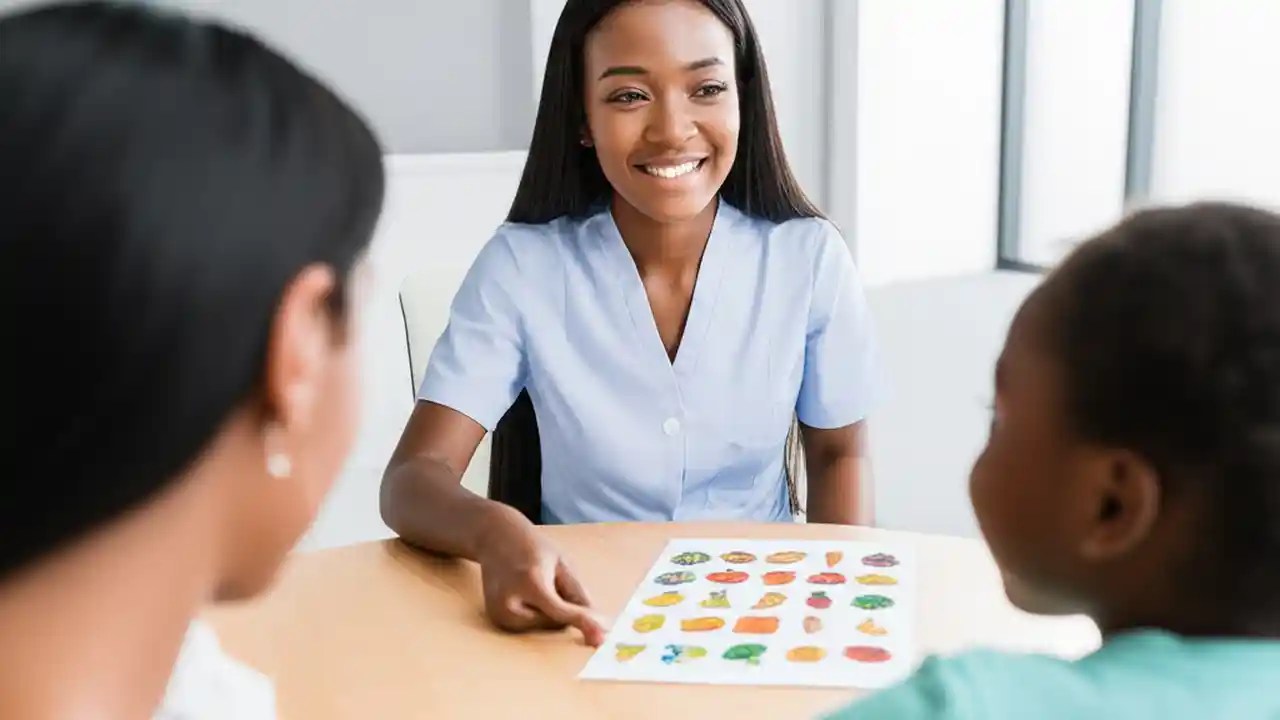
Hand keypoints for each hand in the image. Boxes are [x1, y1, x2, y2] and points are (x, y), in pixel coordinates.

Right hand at [474, 506, 606, 646]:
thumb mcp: (563, 563)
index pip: (560, 611)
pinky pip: (531, 628)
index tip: (600, 638)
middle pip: (555, 622)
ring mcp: (500, 614)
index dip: (582, 623)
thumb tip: (597, 626)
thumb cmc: (533, 548)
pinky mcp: (497, 621)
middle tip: (549, 580)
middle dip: (563, 609)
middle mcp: (510, 602)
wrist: (496, 539)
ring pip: (545, 627)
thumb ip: (579, 595)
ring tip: (535, 585)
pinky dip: (537, 615)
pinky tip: (526, 595)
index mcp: (529, 582)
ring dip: (550, 613)